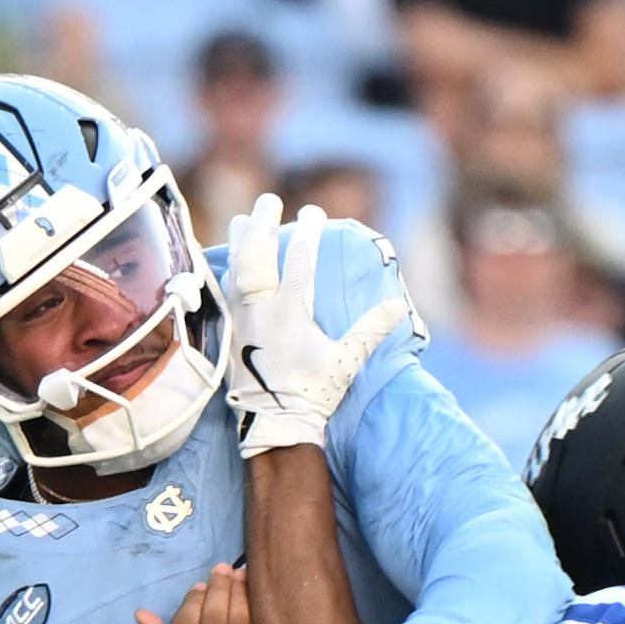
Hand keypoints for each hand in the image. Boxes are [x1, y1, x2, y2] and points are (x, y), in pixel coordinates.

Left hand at [220, 197, 414, 456]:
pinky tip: (231, 257)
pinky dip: (229, 266)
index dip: (308, 233)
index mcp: (291, 312)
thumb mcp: (347, 361)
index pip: (299, 261)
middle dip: (264, 223)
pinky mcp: (230, 328)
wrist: (274, 423)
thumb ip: (371, 330)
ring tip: (245, 218)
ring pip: (237, 266)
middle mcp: (261, 308)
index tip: (314, 212)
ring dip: (242, 239)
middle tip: (270, 201)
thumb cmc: (314, 392)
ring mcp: (241, 317)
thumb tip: (398, 306)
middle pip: (259, 253)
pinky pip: (226, 286)